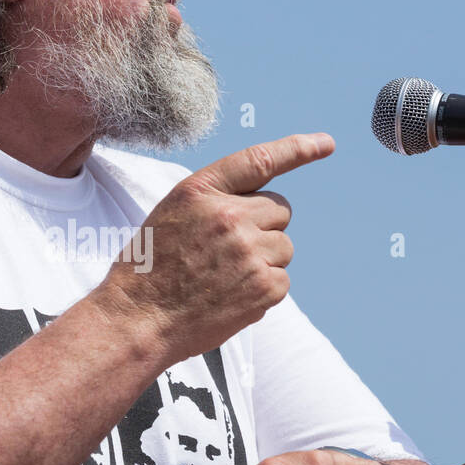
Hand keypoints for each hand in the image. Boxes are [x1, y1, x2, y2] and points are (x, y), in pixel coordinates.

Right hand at [95, 133, 334, 366]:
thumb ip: (215, 201)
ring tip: (224, 278)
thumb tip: (263, 208)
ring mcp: (250, 251)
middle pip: (280, 210)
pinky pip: (282, 280)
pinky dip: (262, 290)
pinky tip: (230, 298)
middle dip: (264, 228)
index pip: (260, 160)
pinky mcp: (264, 286)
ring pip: (284, 247)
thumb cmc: (150, 269)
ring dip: (264, 261)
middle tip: (228, 252)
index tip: (326, 143)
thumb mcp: (172, 215)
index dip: (298, 148)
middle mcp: (229, 215)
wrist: (138, 320)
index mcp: (201, 190)